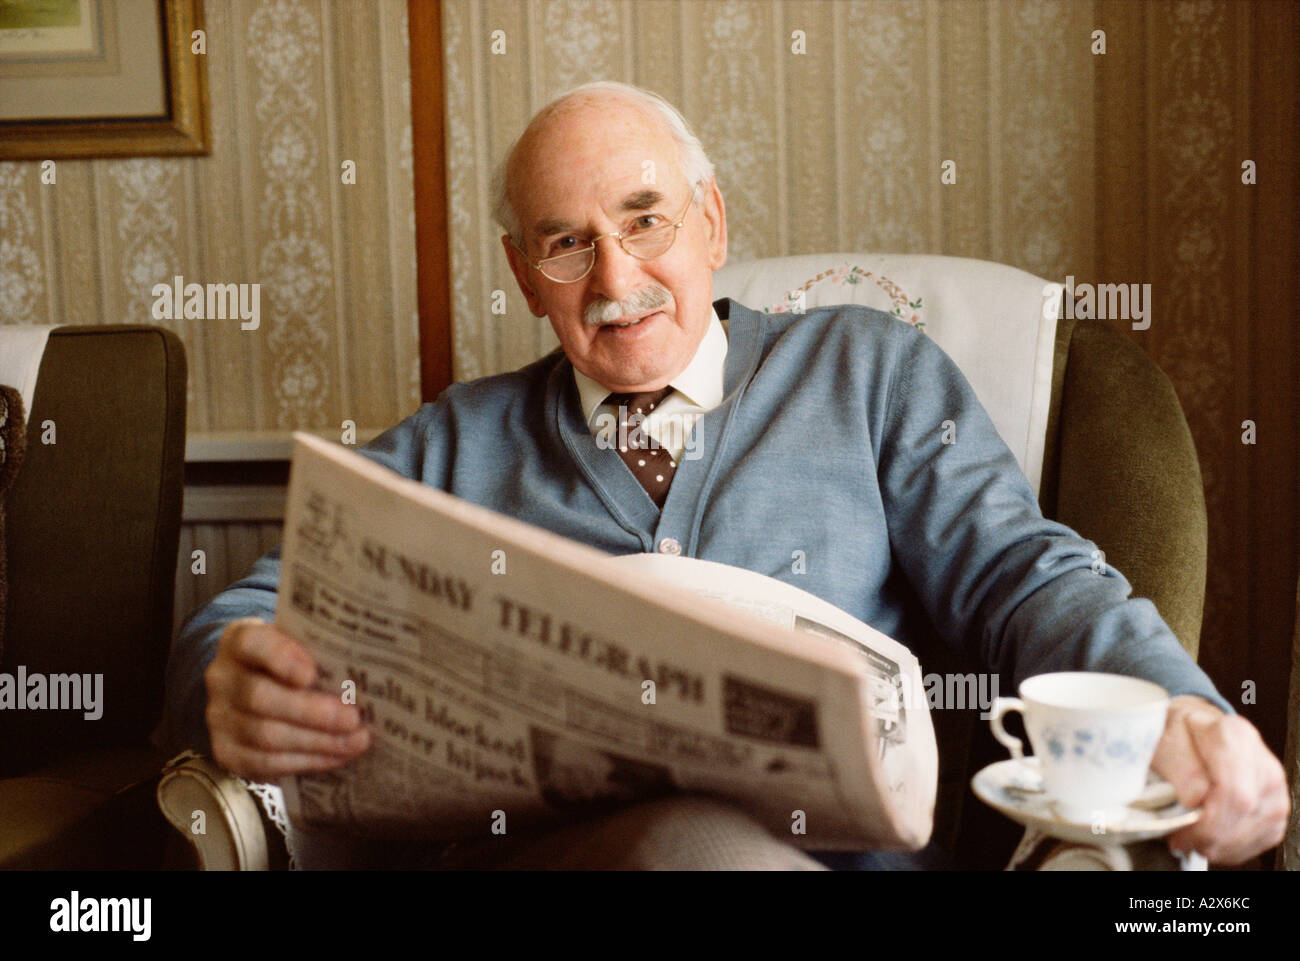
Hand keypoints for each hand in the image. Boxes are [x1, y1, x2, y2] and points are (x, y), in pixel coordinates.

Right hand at [204, 617, 370, 780]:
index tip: (313, 674)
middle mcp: (222, 678)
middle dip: (312, 712)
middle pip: (260, 697)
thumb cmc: (289, 659)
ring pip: (266, 736)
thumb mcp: (298, 643)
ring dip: (318, 742)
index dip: (281, 658)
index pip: (252, 643)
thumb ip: (319, 651)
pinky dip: (307, 761)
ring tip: (356, 741)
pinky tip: (337, 755)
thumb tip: (367, 672)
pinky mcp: (227, 753)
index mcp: (240, 639)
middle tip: (353, 718)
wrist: (253, 685)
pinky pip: (266, 763)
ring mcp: (219, 718)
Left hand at [1151, 694, 1288, 864]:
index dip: (1208, 823)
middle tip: (1181, 841)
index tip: (1180, 834)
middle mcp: (1264, 761)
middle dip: (1210, 837)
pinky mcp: (1277, 808)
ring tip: (1193, 840)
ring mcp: (1276, 787)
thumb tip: (1194, 802)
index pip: (1234, 792)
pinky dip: (1234, 848)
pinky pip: (1264, 838)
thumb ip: (1177, 768)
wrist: (1197, 732)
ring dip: (1221, 846)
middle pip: (1246, 812)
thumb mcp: (1162, 741)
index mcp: (1235, 736)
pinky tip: (1212, 841)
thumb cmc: (1177, 735)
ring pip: (1257, 831)